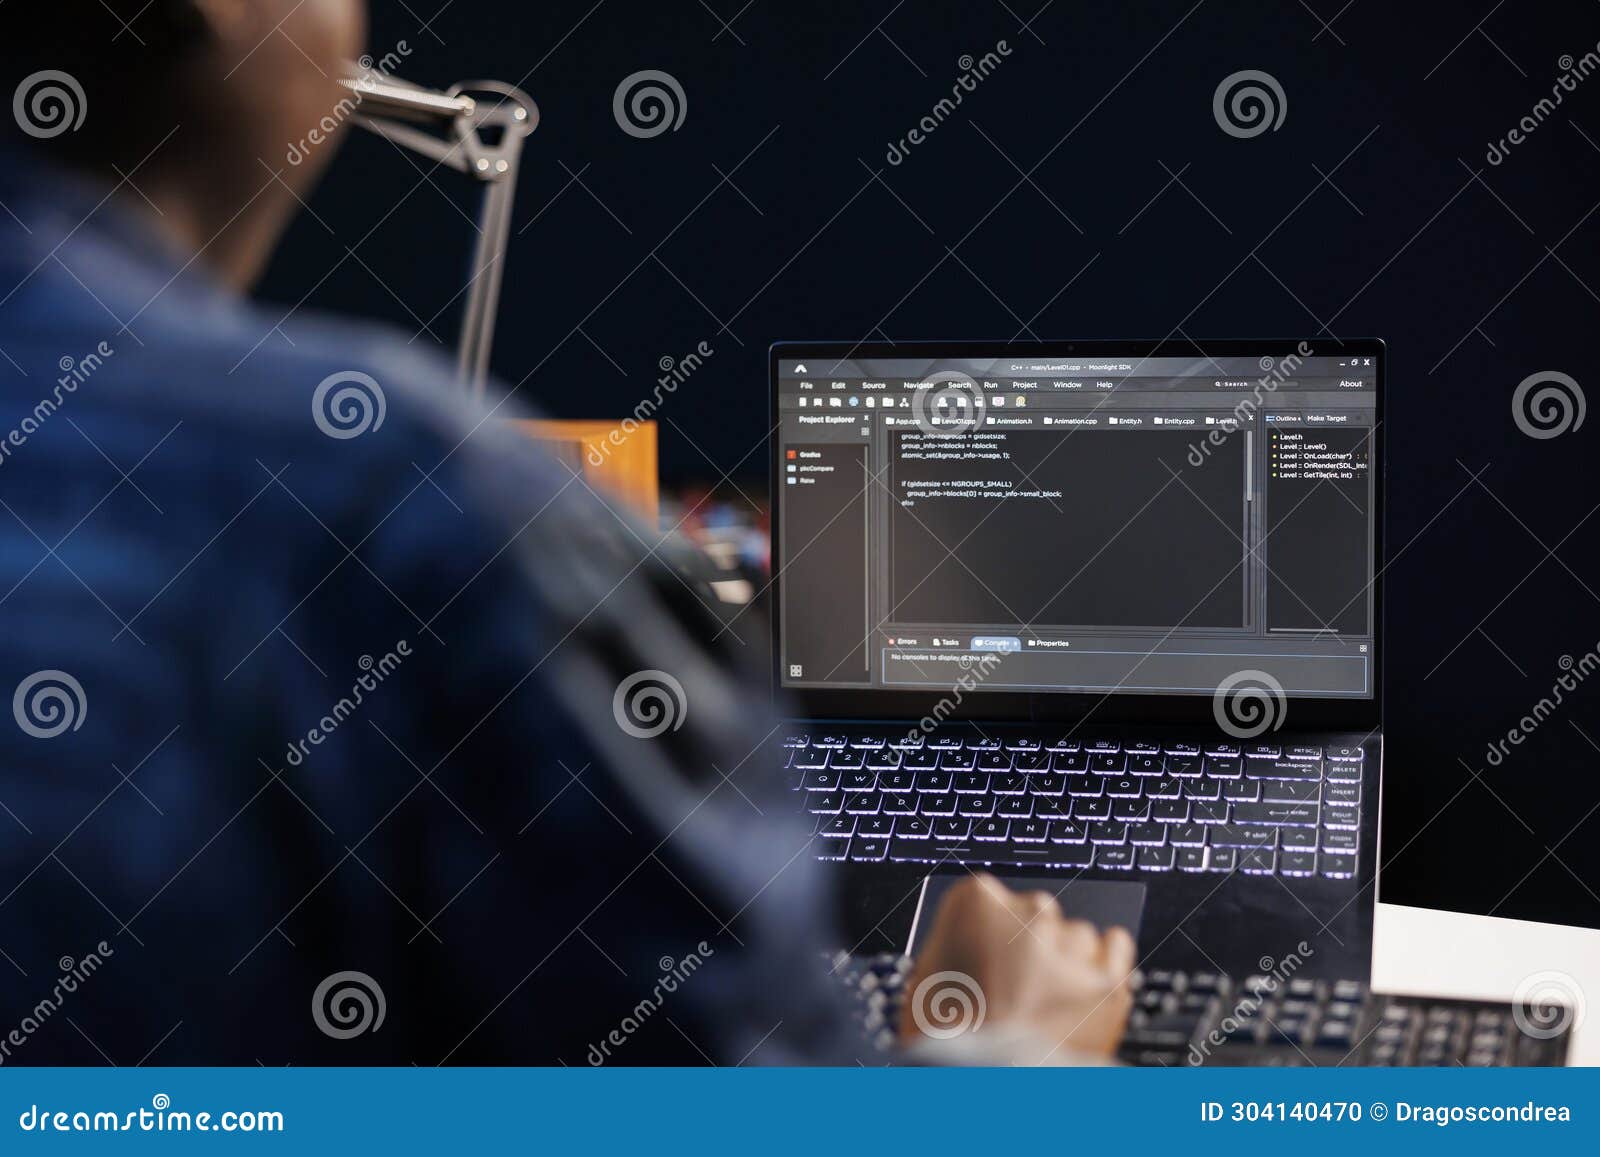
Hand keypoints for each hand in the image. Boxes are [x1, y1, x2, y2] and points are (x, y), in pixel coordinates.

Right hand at [899, 874, 1136, 1061]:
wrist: (977, 1087)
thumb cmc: (943, 1040)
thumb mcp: (925, 978)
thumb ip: (957, 948)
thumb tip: (972, 951)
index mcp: (977, 902)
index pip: (993, 899)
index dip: (989, 936)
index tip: (988, 959)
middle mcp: (1029, 914)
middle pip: (1037, 915)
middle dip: (1028, 948)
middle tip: (1014, 990)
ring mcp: (1070, 948)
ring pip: (1076, 936)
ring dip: (1065, 963)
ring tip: (1045, 1005)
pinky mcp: (1106, 983)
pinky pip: (1116, 946)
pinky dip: (1105, 961)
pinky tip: (1088, 983)